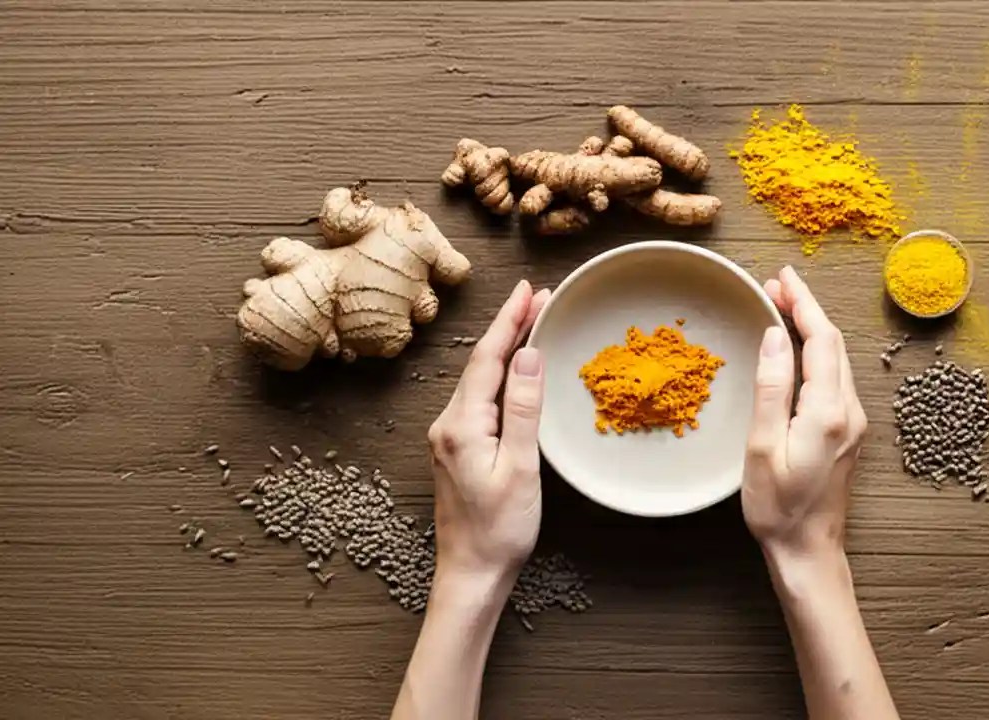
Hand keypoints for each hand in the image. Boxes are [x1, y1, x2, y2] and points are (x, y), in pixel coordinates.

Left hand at [427, 280, 551, 581]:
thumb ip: (524, 409)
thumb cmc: (499, 529)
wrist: (471, 574)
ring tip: (532, 323)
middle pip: (481, 363)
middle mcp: (448, 424)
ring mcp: (450, 437)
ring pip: (480, 379)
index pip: (488, 359)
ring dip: (506, 349)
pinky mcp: (458, 449)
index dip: (509, 321)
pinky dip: (500, 376)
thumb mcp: (520, 467)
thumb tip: (529, 357)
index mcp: (462, 425)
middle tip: (539, 298)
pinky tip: (515, 371)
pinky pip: (480, 399)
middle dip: (510, 327)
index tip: (528, 291)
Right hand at [743, 266, 867, 559]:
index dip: (802, 303)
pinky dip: (816, 355)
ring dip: (812, 331)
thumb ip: (771, 387)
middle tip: (776, 286)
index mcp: (828, 412)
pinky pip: (834, 380)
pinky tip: (796, 353)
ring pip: (836, 360)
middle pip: (833, 344)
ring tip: (782, 310)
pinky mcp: (848, 435)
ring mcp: (853, 424)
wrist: (808, 553)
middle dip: (807, 310)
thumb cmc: (778, 508)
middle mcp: (849, 412)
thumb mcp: (762, 447)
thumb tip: (774, 335)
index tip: (782, 277)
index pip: (820, 339)